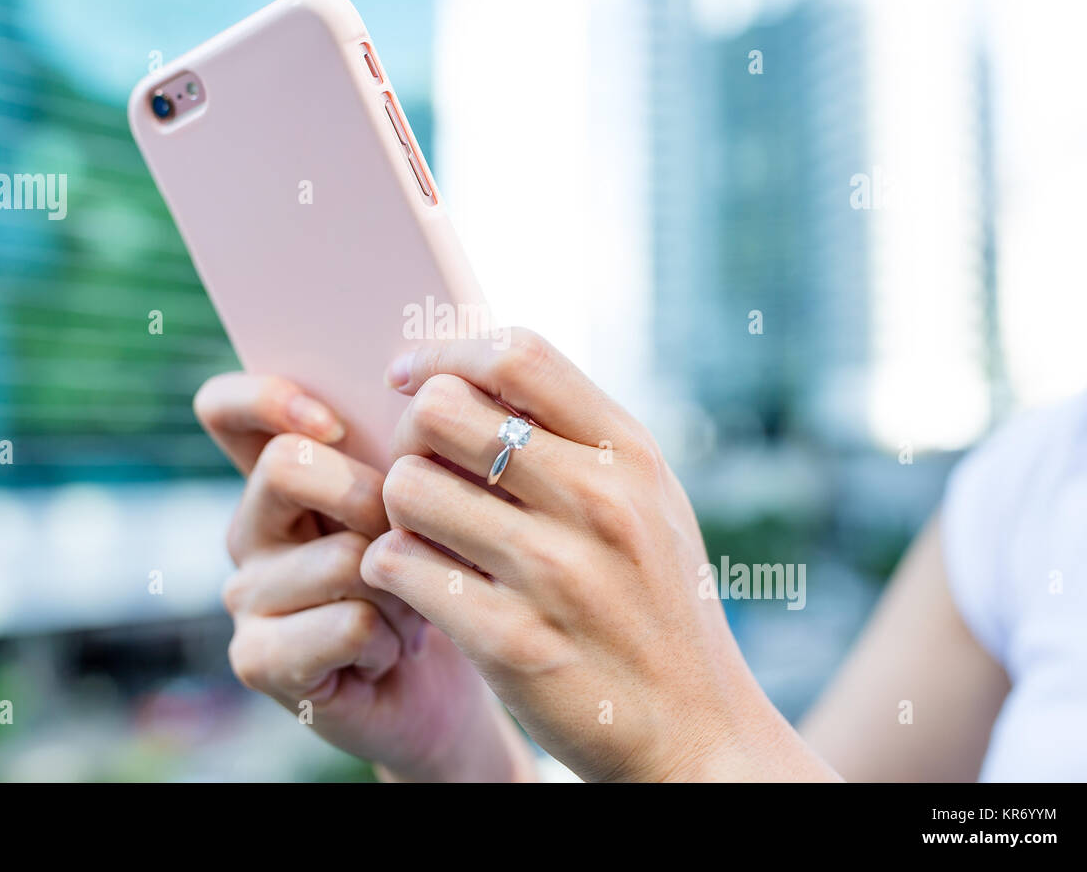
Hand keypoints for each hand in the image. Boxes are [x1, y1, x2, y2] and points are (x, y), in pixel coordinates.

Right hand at [195, 372, 535, 781]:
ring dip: (404, 585)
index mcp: (280, 474)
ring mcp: (246, 594)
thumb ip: (416, 443)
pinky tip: (392, 653)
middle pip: (287, 465)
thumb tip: (440, 377)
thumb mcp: (437, 499)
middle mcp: (251, 526)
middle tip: (415, 539)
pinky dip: (392, 639)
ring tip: (415, 610)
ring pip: (339, 556)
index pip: (225, 409)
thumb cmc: (443, 577)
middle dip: (374, 498)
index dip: (266, 398)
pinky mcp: (256, 659)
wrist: (446, 694)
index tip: (332, 421)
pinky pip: (347, 624)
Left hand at [359, 330, 838, 781]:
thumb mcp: (647, 501)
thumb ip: (576, 436)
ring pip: (406, 487)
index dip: (444, 352)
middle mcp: (597, 500)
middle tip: (417, 473)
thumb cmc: (655, 604)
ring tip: (421, 537)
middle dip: (408, 437)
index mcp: (629, 454)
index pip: (516, 353)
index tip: (406, 377)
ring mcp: (556, 572)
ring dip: (395, 511)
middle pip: (440, 410)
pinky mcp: (512, 642)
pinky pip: (399, 566)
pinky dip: (391, 571)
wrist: (695, 734)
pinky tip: (418, 588)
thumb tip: (472, 368)